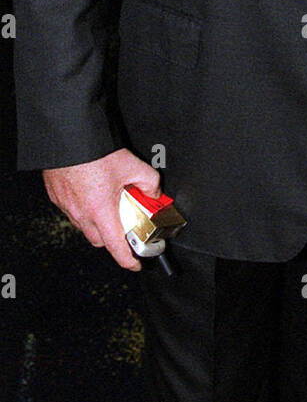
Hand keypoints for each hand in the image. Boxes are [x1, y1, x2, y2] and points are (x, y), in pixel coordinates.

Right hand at [43, 148, 161, 270]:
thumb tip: (153, 194)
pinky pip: (72, 212)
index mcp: (101, 210)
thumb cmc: (94, 151)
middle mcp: (81, 213)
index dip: (129, 260)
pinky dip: (84, 209)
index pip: (116, 247)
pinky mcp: (57, 197)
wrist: (68, 138)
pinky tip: (93, 193)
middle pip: (100, 240)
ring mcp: (66, 206)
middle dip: (114, 238)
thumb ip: (149, 183)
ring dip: (98, 223)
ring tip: (109, 204)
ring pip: (84, 227)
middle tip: (126, 225)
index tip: (136, 263)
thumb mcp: (134, 165)